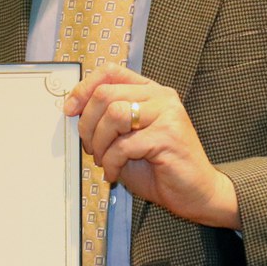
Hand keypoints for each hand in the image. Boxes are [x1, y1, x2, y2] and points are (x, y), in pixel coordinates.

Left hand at [64, 65, 239, 229]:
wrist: (197, 193)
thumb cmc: (160, 167)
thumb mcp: (126, 138)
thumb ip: (107, 121)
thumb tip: (73, 110)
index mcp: (150, 91)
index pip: (110, 72)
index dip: (84, 88)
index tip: (70, 110)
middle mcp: (161, 96)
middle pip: (106, 94)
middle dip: (87, 124)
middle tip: (90, 147)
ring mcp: (167, 114)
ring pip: (114, 115)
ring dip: (99, 143)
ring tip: (104, 160)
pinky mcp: (168, 135)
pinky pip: (124, 144)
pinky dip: (111, 162)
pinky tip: (114, 172)